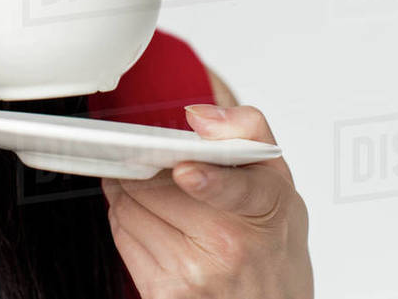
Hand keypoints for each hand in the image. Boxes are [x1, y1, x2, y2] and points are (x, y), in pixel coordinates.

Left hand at [102, 104, 313, 298]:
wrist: (271, 298)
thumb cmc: (269, 235)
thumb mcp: (275, 176)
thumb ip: (246, 129)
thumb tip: (198, 117)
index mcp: (263, 206)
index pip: (236, 190)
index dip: (207, 180)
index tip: (186, 171)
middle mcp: (229, 245)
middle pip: (154, 187)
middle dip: (143, 168)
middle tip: (151, 162)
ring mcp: (194, 275)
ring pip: (129, 210)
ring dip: (128, 191)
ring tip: (150, 190)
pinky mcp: (164, 294)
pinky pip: (122, 238)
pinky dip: (126, 219)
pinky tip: (149, 219)